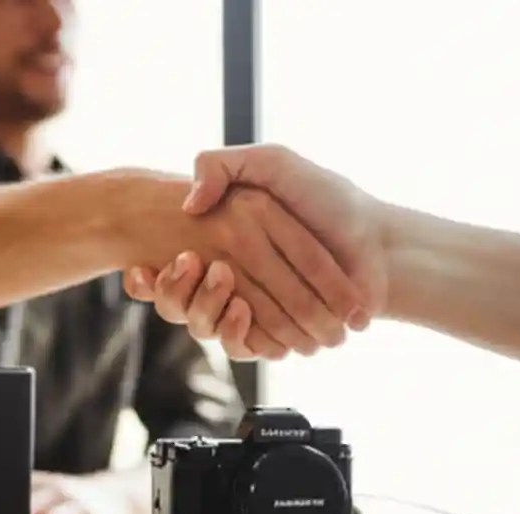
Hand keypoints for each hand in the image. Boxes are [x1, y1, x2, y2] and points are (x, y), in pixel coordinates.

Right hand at [110, 170, 364, 355]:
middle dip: (176, 292)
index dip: (160, 271)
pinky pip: (244, 345)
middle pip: (184, 299)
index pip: (178, 266)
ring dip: (205, 311)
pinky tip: (242, 311)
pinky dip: (242, 333)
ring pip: (207, 325)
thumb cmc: (330, 199)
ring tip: (224, 288)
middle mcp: (235, 277)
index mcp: (227, 240)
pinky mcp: (275, 335)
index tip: (141, 267)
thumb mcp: (274, 163)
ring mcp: (255, 309)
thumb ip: (223, 165)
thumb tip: (188, 203)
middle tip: (190, 268)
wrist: (378, 245)